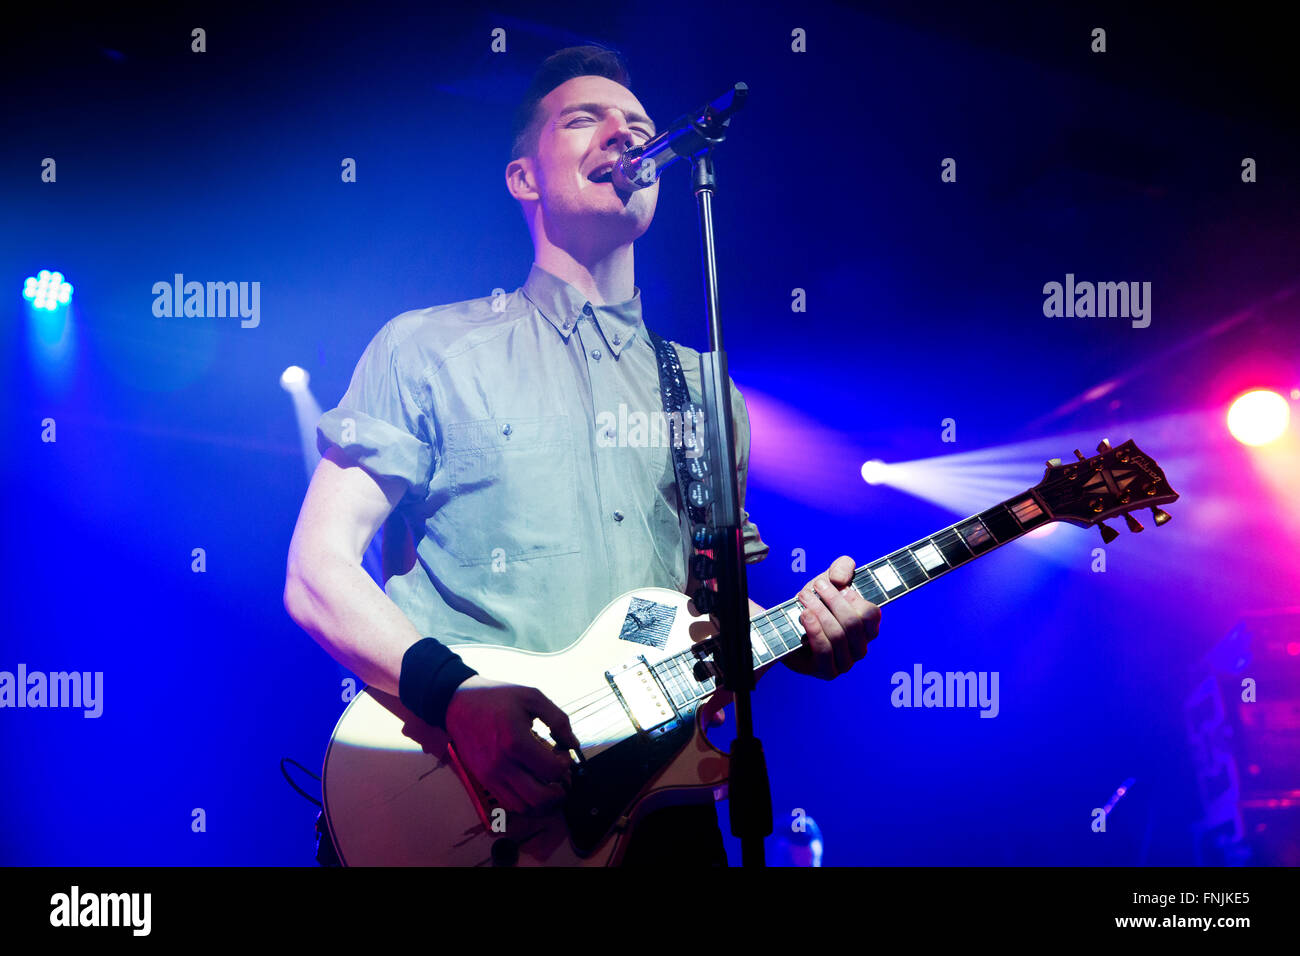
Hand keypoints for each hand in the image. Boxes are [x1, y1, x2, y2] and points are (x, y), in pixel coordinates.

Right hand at [444, 676, 580, 813]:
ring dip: (543, 802)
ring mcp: (490, 776)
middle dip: (560, 792)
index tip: (563, 753)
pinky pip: (509, 804)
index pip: (551, 770)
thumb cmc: (498, 697)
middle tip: (563, 778)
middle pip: (540, 797)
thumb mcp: (532, 697)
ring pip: (524, 807)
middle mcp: (502, 764)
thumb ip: (558, 720)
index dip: (565, 764)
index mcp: (515, 742)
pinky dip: (526, 802)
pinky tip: (533, 787)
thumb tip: (573, 744)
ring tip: (550, 785)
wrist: (458, 703)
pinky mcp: (484, 780)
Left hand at [783, 555, 880, 679]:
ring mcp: (846, 662)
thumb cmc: (816, 603)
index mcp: (868, 627)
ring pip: (839, 636)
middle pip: (853, 623)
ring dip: (820, 612)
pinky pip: (825, 652)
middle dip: (832, 600)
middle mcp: (861, 647)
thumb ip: (842, 568)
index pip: (872, 614)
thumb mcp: (829, 580)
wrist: (789, 626)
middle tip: (815, 586)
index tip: (836, 584)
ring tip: (804, 597)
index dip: (854, 598)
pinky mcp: (828, 671)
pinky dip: (814, 631)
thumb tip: (841, 579)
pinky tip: (805, 616)